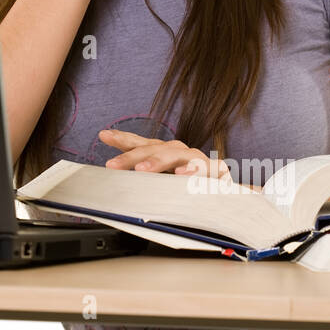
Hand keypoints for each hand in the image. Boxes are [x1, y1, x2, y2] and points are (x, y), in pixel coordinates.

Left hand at [99, 129, 231, 178]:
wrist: (225, 194)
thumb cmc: (189, 186)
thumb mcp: (162, 182)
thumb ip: (142, 179)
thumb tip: (116, 180)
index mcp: (163, 152)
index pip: (140, 143)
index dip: (122, 138)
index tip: (104, 135)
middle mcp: (178, 151)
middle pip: (152, 149)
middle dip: (131, 157)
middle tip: (113, 165)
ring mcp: (196, 158)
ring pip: (174, 155)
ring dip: (156, 162)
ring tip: (141, 170)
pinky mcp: (214, 170)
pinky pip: (202, 169)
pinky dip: (191, 170)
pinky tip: (180, 174)